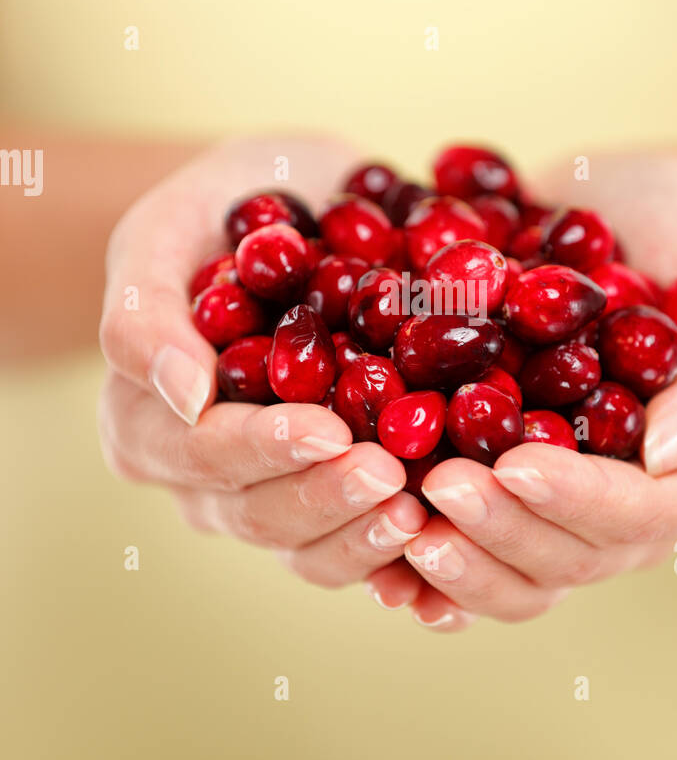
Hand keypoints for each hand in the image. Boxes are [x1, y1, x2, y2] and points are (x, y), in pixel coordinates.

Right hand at [98, 137, 429, 601]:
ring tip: (422, 508)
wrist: (294, 207)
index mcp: (148, 426)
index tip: (326, 430)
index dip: (264, 448)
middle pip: (261, 514)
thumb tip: (183, 394)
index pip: (202, 453)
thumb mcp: (162, 230)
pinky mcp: (338, 498)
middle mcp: (207, 481)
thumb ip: (147, 311)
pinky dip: (406, 551)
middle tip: (390, 474)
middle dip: (327, 497)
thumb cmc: (216, 212)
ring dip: (368, 534)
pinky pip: (365, 545)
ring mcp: (276, 497)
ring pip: (314, 548)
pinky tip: (447, 532)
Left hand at [380, 155, 676, 628]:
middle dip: (503, 529)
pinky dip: (429, 567)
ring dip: (461, 559)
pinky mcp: (516, 494)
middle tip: (435, 486)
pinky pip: (475, 554)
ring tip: (402, 525)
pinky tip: (385, 560)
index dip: (577, 499)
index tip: (513, 464)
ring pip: (520, 578)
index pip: (641, 514)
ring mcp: (573, 511)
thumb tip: (667, 455)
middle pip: (572, 559)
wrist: (624, 211)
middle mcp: (641, 512)